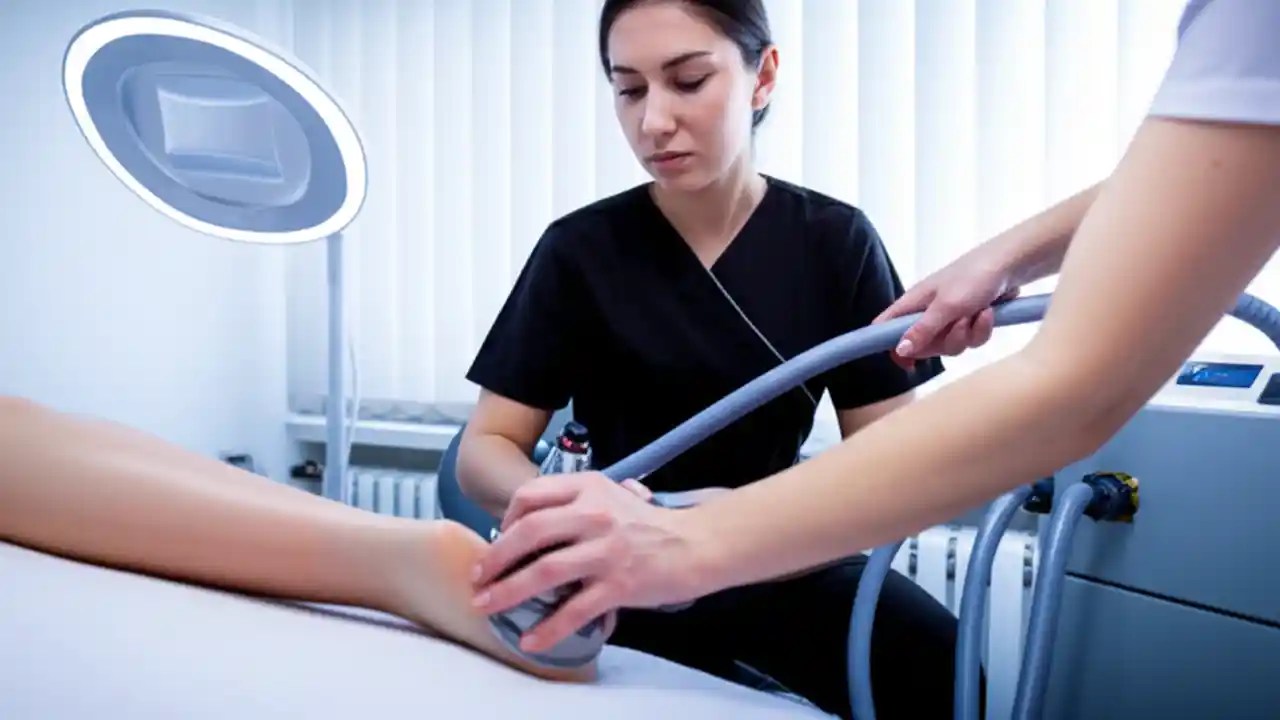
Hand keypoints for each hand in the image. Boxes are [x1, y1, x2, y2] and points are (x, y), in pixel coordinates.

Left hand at [470, 471, 710, 654]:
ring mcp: (606, 549)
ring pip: (543, 571)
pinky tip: (531, 640)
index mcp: (589, 486)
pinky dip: (548, 627)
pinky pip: (574, 609)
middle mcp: (594, 514)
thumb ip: (577, 503)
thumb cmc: (653, 524)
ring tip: (487, 605)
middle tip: (477, 577)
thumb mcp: (614, 496)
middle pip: (528, 532)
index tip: (498, 539)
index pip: (531, 495)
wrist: (697, 544)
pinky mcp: (619, 583)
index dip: (505, 519)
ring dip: (508, 591)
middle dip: (495, 558)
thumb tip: (535, 525)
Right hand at [874, 247, 1020, 368]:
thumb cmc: (973, 277)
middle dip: (943, 343)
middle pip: (922, 346)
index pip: (886, 328)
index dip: (890, 346)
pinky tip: (989, 312)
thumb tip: (899, 350)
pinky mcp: (970, 322)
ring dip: (967, 334)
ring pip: (950, 346)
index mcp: (913, 304)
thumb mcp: (947, 306)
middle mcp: (927, 313)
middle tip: (957, 325)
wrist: (1011, 263)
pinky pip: (970, 341)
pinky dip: (981, 330)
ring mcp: (949, 319)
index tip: (907, 362)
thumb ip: (923, 330)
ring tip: (977, 313)